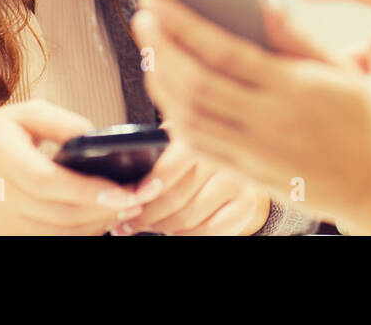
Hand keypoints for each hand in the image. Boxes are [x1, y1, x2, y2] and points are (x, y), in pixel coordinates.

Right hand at [0, 100, 164, 234]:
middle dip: (105, 210)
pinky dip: (74, 234)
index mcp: (3, 157)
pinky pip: (46, 241)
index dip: (90, 190)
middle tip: (139, 199)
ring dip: (95, 225)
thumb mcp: (18, 115)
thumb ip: (60, 121)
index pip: (51, 182)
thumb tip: (97, 135)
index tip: (124, 190)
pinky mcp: (2, 239)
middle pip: (61, 213)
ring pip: (58, 233)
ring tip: (123, 208)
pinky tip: (95, 220)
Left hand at [109, 131, 271, 235]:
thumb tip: (124, 177)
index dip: (148, 187)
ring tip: (142, 226)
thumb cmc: (193, 152)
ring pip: (188, 217)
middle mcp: (224, 156)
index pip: (171, 166)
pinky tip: (171, 232)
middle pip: (176, 197)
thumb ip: (156, 150)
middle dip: (145, 214)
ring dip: (160, 227)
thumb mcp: (175, 140)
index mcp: (203, 135)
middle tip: (125, 222)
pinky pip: (208, 231)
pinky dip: (184, 235)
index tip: (128, 200)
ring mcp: (239, 181)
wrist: (236, 160)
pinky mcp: (246, 205)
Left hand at [133, 0, 370, 227]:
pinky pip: (198, 147)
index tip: (156, 0)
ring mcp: (255, 152)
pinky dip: (175, 120)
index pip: (224, 51)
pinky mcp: (248, 175)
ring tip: (151, 52)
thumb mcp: (342, 69)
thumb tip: (263, 3)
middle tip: (142, 18)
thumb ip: (297, 37)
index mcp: (293, 88)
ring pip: (189, 117)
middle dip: (161, 48)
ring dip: (160, 82)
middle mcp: (269, 122)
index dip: (183, 24)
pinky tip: (167, 96)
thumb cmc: (362, 119)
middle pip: (197, 83)